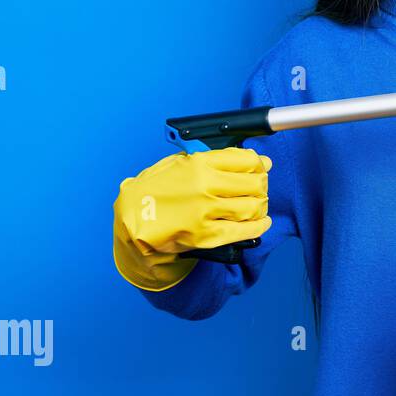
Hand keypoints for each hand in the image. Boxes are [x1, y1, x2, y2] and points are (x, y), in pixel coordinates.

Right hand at [113, 148, 272, 290]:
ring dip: (261, 206)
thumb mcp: (180, 163)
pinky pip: (244, 231)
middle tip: (259, 188)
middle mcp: (205, 186)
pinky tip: (262, 223)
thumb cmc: (157, 189)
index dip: (259, 164)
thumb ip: (218, 159)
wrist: (133, 219)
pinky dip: (259, 227)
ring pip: (253, 207)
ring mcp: (206, 212)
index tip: (262, 168)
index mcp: (199, 163)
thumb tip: (259, 161)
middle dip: (262, 186)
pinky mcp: (206, 235)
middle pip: (255, 183)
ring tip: (257, 206)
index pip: (246, 160)